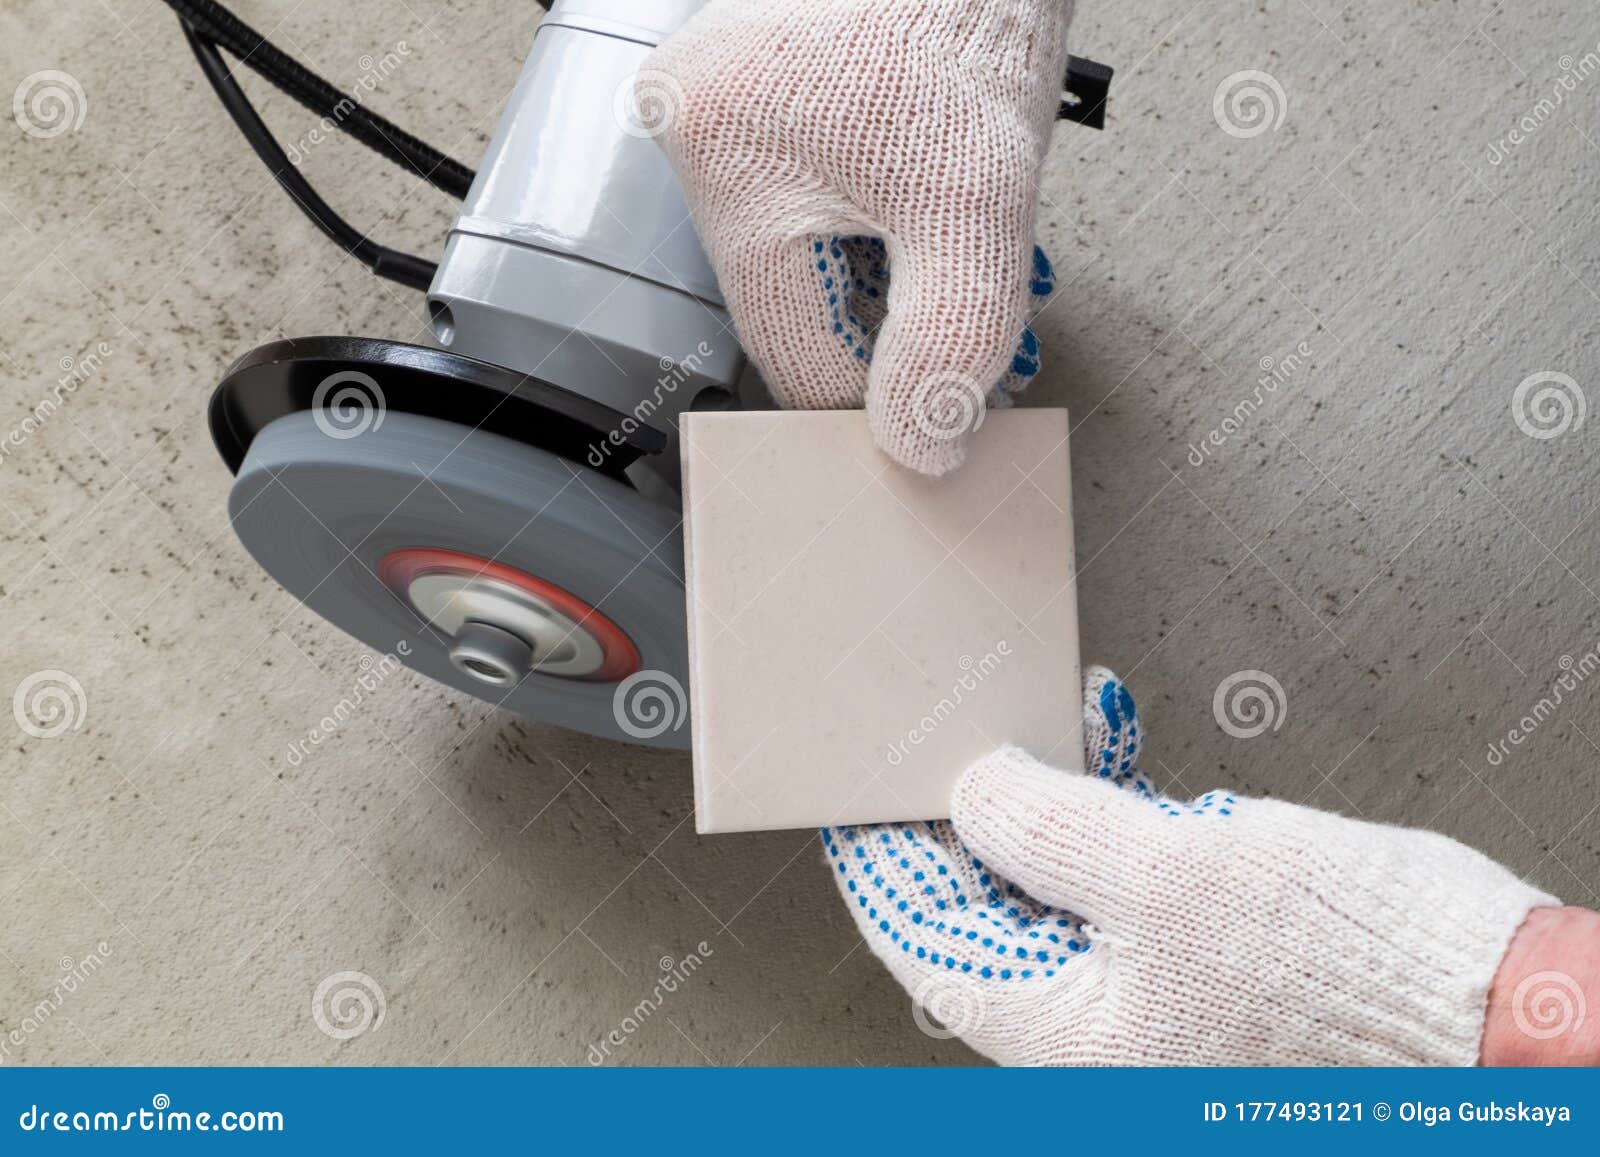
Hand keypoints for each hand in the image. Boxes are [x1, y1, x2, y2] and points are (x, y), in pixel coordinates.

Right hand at [642, 0, 1073, 474]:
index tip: (935, 434)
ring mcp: (720, 108)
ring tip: (955, 284)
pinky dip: (868, 233)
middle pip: (793, 307)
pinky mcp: (751, 93)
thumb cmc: (967, 17)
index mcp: (727, 163)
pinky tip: (921, 233)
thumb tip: (922, 446)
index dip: (876, 407)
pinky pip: (801, 202)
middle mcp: (699, 132)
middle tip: (971, 366)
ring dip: (883, 289)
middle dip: (887, 338)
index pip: (792, 355)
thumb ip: (950, 339)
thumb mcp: (976, 203)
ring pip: (800, 259)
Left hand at [825, 669, 1570, 1064]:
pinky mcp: (1208, 975)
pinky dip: (1122, 827)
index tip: (856, 801)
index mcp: (1065, 1036)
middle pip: (987, 918)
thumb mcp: (1172, 875)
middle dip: (970, 820)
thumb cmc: (1358, 977)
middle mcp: (1099, 1036)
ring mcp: (1155, 1007)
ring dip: (1054, 811)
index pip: (927, 945)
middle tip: (948, 745)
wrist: (1504, 1020)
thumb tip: (974, 791)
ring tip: (1052, 734)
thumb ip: (1050, 829)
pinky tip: (1132, 767)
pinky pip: (1129, 898)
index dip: (884, 864)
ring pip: (1060, 899)